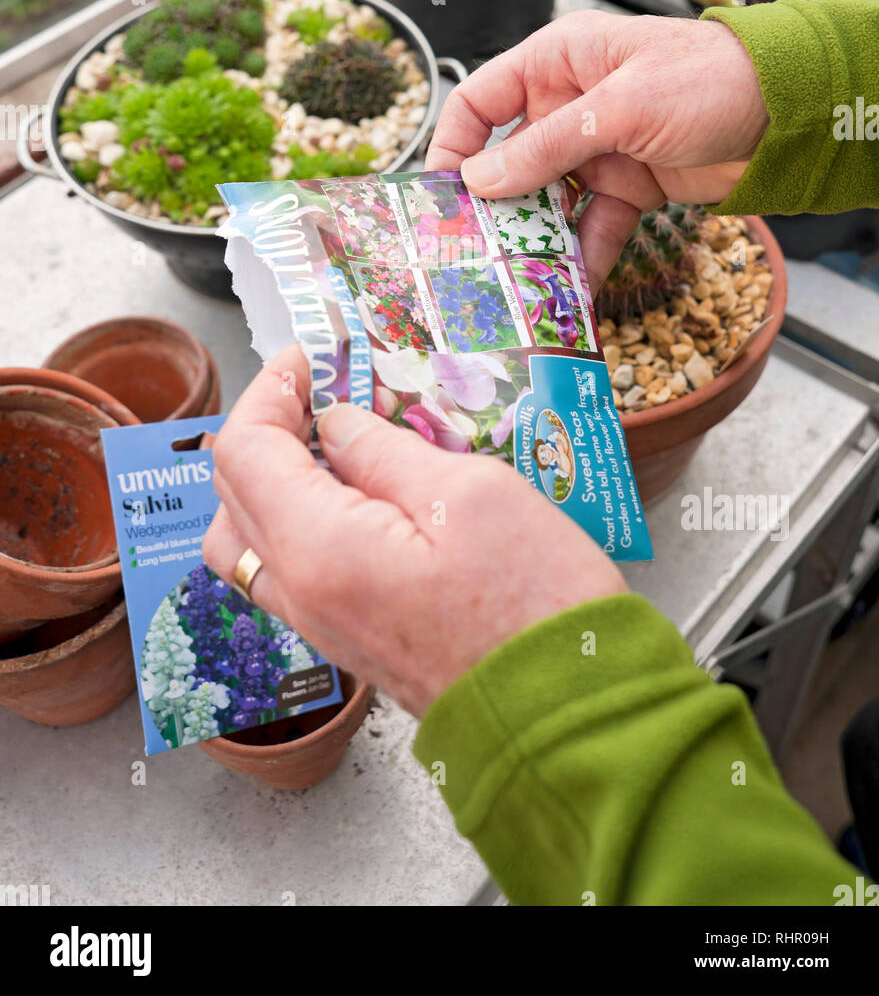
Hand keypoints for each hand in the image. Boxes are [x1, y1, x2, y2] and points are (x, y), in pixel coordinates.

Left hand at [203, 346, 626, 717]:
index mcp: (319, 548)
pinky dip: (302, 515)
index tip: (314, 356)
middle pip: (233, 492)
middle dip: (270, 425)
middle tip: (326, 387)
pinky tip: (362, 489)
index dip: (271, 389)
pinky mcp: (348, 637)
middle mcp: (301, 591)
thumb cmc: (534, 605)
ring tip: (340, 437)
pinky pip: (290, 566)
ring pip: (251, 535)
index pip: (245, 450)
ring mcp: (320, 622)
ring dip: (278, 473)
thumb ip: (386, 451)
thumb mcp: (470, 494)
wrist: (567, 716)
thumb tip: (338, 423)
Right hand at [426, 10, 767, 289]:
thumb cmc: (709, 80)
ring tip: (514, 280)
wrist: (788, 113)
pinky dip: (583, 258)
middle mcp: (570, 105)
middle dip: (492, 206)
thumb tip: (479, 180)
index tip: (437, 192)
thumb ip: (547, 145)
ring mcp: (599, 149)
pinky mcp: (630, 187)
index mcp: (558, 62)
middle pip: (509, 159)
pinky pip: (593, 228)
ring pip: (548, 201)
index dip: (454, 142)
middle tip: (468, 250)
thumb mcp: (619, 108)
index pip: (481, 98)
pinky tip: (572, 290)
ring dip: (534, 240)